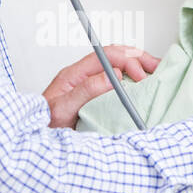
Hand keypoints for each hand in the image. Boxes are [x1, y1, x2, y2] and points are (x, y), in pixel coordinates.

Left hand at [42, 45, 159, 128]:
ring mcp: (87, 83)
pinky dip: (131, 77)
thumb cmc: (46, 124)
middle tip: (157, 68)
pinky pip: (115, 78)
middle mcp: (81, 75)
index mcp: (74, 74)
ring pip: (116, 64)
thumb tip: (111, 75)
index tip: (141, 76)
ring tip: (155, 72)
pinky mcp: (93, 94)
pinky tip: (141, 84)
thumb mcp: (64, 109)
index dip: (127, 61)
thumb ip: (86, 91)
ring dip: (136, 65)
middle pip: (114, 55)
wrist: (35, 136)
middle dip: (137, 58)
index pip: (105, 56)